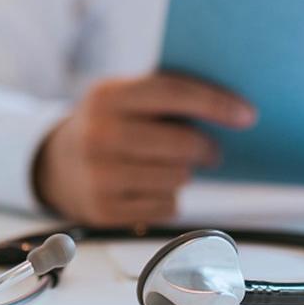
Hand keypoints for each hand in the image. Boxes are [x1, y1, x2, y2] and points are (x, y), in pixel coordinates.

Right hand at [32, 74, 256, 224]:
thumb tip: (231, 105)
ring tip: (170, 166)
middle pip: (180, 144)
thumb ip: (165, 93)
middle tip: (213, 151)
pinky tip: (151, 186)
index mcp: (107, 96)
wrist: (55, 163)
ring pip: (177, 178)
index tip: (248, 114)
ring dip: (184, 173)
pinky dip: (169, 197)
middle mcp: (98, 134)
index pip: (172, 94)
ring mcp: (98, 176)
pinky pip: (166, 207)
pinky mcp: (104, 210)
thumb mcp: (124, 96)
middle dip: (207, 148)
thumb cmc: (109, 123)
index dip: (215, 103)